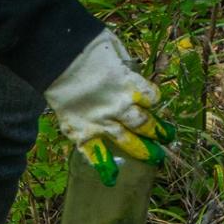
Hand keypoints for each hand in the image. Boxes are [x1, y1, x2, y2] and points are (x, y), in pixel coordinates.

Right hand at [44, 31, 174, 186]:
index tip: (154, 102)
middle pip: (144, 123)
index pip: (152, 97)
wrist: (55, 56)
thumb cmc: (86, 45)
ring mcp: (99, 121)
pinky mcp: (79, 131)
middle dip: (158, 132)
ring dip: (142, 150)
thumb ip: (126, 64)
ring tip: (155, 158)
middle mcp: (119, 106)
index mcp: (130, 84)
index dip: (154, 99)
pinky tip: (111, 178)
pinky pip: (93, 152)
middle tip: (167, 138)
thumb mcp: (115, 48)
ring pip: (126, 140)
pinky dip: (102, 165)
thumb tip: (131, 71)